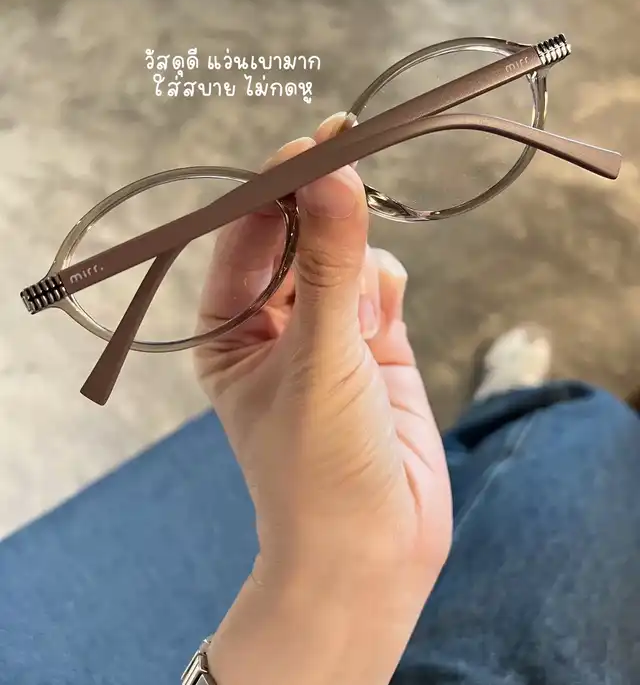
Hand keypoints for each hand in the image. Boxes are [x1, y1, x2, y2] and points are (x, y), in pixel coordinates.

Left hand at [194, 113, 451, 683]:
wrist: (374, 552)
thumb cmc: (320, 464)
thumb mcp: (319, 355)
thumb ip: (329, 261)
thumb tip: (332, 171)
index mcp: (227, 327)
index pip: (245, 235)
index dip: (277, 186)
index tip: (316, 140)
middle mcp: (271, 322)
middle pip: (297, 235)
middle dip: (323, 211)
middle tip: (353, 153)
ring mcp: (326, 330)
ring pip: (345, 254)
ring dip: (359, 264)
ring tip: (366, 321)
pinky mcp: (375, 343)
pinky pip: (380, 282)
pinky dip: (386, 285)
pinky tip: (386, 319)